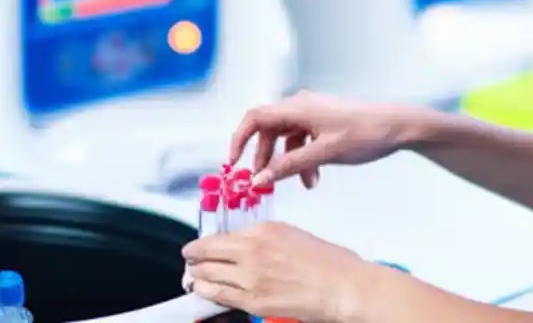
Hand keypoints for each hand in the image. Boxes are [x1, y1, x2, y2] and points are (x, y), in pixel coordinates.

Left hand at [183, 222, 371, 321]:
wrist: (342, 287)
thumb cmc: (328, 262)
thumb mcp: (292, 235)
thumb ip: (264, 238)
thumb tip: (244, 246)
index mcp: (263, 230)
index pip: (219, 237)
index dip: (202, 244)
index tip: (197, 247)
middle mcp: (251, 250)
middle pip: (206, 254)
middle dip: (194, 259)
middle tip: (190, 261)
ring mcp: (250, 277)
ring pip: (207, 276)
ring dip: (196, 276)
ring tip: (193, 277)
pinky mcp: (253, 301)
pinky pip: (219, 295)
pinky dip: (207, 292)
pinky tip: (202, 291)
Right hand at [230, 91, 418, 188]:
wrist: (398, 126)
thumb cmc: (366, 133)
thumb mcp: (325, 153)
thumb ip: (290, 166)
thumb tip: (260, 178)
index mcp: (298, 107)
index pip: (255, 118)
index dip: (239, 139)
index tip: (234, 163)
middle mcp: (301, 106)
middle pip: (269, 131)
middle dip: (265, 158)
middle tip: (263, 182)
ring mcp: (313, 113)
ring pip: (287, 139)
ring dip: (288, 163)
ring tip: (304, 184)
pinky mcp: (324, 122)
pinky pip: (303, 140)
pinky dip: (303, 159)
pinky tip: (315, 178)